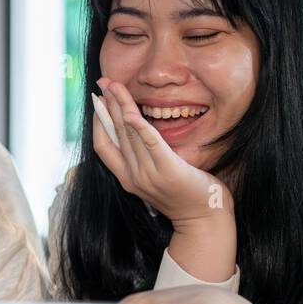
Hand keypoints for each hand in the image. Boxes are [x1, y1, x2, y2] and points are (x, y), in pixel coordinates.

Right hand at [93, 77, 230, 225]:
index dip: (98, 122)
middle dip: (107, 105)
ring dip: (121, 106)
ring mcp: (149, 175)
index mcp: (127, 179)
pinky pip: (151, 143)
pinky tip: (131, 113)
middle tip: (103, 83)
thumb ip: (144, 160)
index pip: (103, 147)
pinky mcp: (168, 170)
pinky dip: (139, 127)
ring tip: (115, 86)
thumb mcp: (157, 179)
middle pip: (115, 134)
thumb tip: (137, 135)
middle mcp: (133, 177)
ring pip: (130, 134)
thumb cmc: (185, 197)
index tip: (98, 102)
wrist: (204, 220)